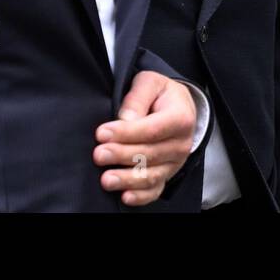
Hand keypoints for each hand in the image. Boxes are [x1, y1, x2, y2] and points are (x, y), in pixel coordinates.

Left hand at [93, 70, 196, 205]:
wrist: (178, 107)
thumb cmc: (160, 94)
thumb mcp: (150, 83)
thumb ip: (138, 97)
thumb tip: (126, 119)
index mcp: (181, 118)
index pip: (152, 130)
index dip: (126, 133)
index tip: (102, 133)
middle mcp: (181, 144)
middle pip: (149, 154)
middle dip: (121, 155)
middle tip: (98, 154)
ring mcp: (174, 163)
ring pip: (151, 175)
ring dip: (127, 179)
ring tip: (106, 179)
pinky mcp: (166, 175)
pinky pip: (155, 190)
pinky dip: (140, 197)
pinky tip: (124, 197)